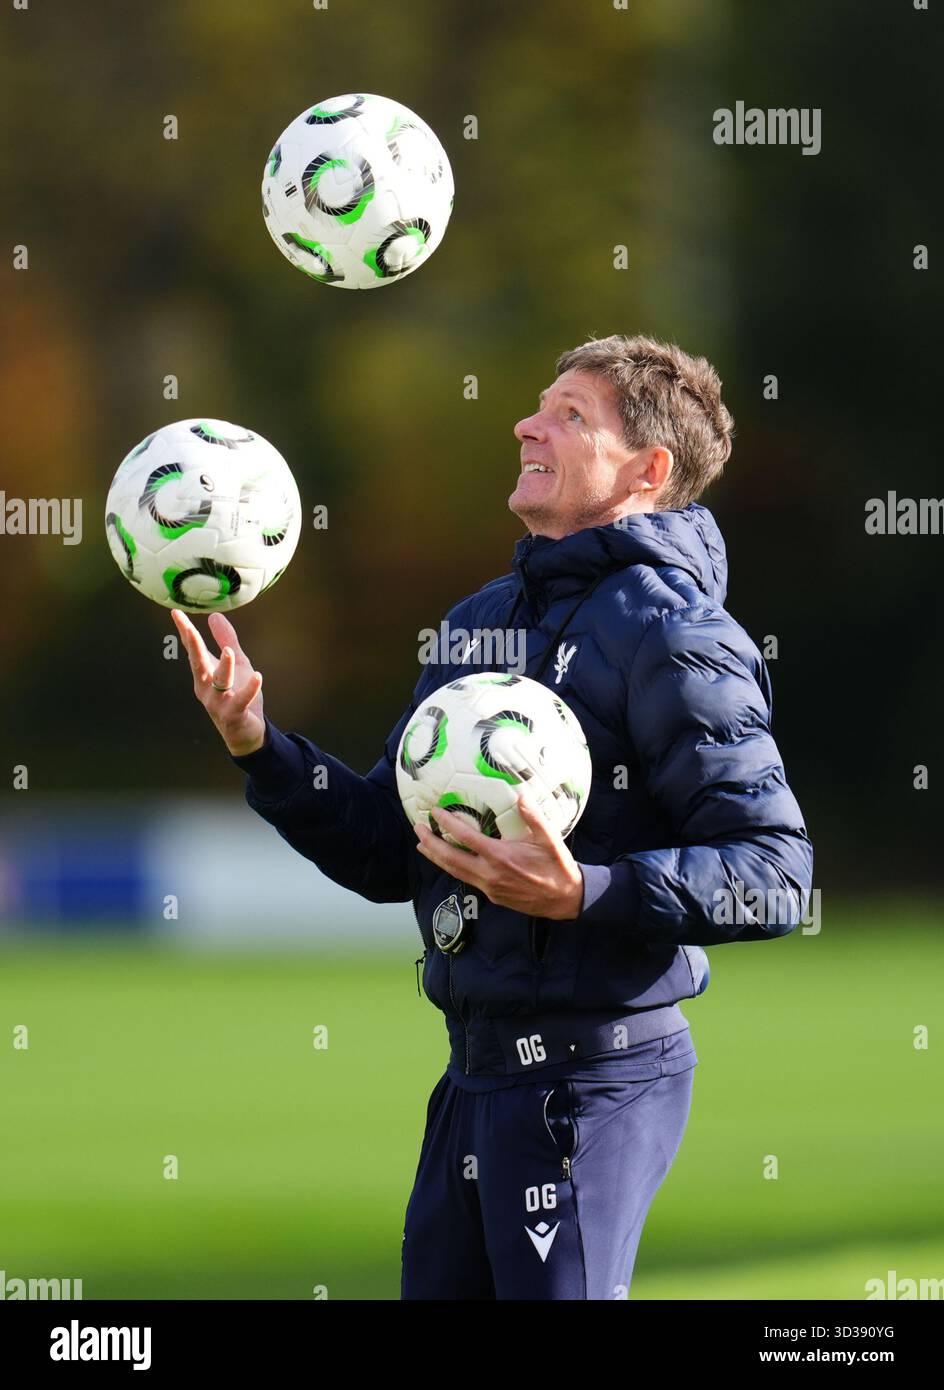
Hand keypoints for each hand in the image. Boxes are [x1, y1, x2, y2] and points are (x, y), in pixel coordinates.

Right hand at [171, 609, 265, 756]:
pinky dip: (249, 689)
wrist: (245, 733)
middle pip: (198, 664)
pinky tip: (257, 676)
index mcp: (204, 674)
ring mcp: (218, 702)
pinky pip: (240, 700)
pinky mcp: (233, 714)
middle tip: (188, 629)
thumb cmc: (237, 696)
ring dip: (224, 667)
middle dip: (194, 646)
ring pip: (220, 682)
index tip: (175, 612)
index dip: (185, 631)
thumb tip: (214, 616)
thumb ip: (226, 640)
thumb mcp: (237, 664)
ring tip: (228, 652)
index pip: (193, 649)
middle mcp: (206, 687)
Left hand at [414, 787, 584, 920]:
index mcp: (500, 857)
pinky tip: (448, 860)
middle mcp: (489, 874)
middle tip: (418, 828)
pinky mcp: (492, 896)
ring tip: (422, 845)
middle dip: (431, 843)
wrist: (565, 899)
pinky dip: (453, 868)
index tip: (436, 812)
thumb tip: (520, 795)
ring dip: (436, 858)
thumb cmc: (557, 866)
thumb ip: (534, 817)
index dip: (448, 823)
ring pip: (454, 872)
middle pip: (450, 858)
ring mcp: (489, 888)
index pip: (466, 838)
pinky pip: (467, 879)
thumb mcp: (550, 838)